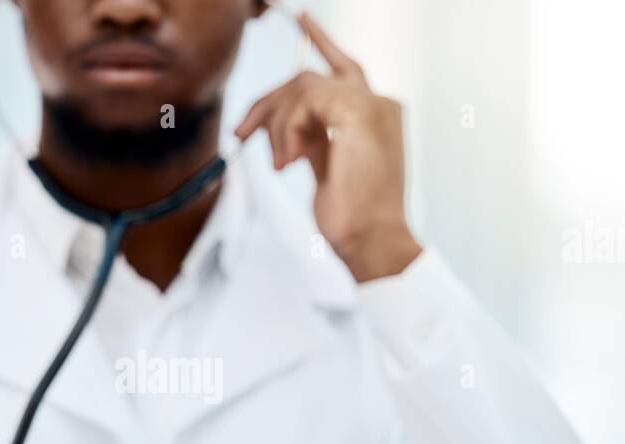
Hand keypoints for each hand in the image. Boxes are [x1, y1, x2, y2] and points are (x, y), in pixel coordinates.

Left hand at [236, 12, 421, 281]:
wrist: (372, 240)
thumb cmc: (353, 217)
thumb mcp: (329, 168)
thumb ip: (314, 138)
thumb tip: (282, 127)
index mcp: (379, 113)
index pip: (344, 66)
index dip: (320, 41)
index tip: (301, 17)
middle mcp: (380, 102)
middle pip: (311, 76)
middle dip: (269, 102)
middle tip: (243, 133)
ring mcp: (371, 103)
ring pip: (302, 86)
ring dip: (277, 126)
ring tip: (283, 164)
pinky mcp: (356, 112)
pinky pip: (303, 101)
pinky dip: (286, 131)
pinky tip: (291, 162)